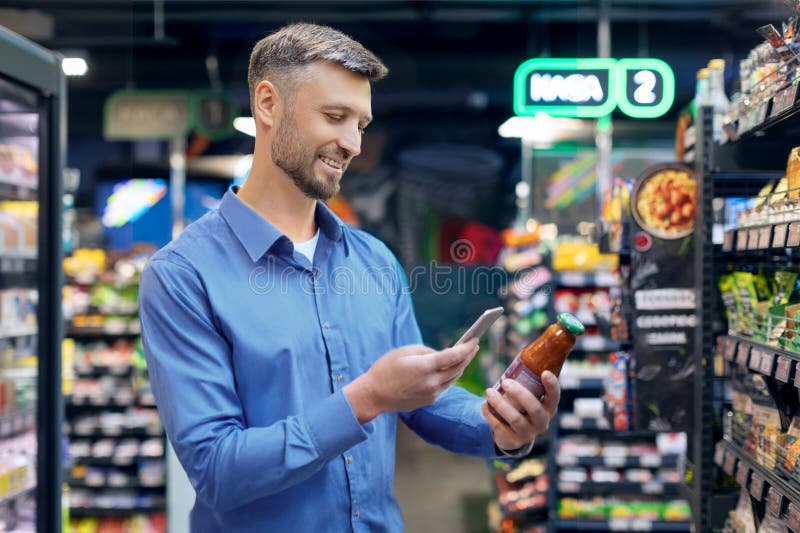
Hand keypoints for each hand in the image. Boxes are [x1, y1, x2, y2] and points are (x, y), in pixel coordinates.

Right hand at [344, 340, 479, 422]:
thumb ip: (426, 351)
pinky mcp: (429, 401)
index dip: (467, 347)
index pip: (454, 356)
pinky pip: (444, 386)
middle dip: (468, 356)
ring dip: (460, 367)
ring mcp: (431, 394)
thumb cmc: (386, 369)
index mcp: (425, 367)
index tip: (475, 340)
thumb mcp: (404, 351)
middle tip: (473, 346)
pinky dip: (449, 377)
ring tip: (465, 356)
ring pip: (453, 379)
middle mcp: (431, 382)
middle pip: (458, 368)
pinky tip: (449, 369)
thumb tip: (442, 355)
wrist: (374, 395)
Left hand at [481, 371, 559, 450]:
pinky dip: (489, 413)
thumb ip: (527, 381)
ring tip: (488, 391)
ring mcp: (528, 433)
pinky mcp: (512, 440)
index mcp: (548, 408)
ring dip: (500, 403)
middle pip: (534, 408)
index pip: (554, 397)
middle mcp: (541, 422)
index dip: (552, 386)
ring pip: (515, 419)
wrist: (512, 434)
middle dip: (519, 393)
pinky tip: (484, 405)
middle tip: (505, 381)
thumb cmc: (521, 407)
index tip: (544, 372)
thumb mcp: (528, 396)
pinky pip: (499, 426)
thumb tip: (526, 353)